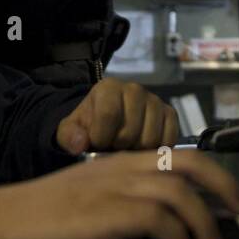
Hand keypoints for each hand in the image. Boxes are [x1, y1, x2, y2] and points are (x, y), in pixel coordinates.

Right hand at [0, 150, 238, 238]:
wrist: (8, 219)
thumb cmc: (46, 214)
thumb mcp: (94, 196)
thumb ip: (127, 199)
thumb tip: (169, 225)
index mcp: (122, 160)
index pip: (179, 154)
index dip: (214, 174)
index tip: (232, 199)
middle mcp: (123, 166)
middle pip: (190, 162)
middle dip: (225, 186)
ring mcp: (116, 186)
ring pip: (180, 191)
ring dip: (205, 222)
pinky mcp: (108, 211)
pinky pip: (159, 218)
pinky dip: (178, 237)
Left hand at [55, 77, 179, 153]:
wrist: (107, 124)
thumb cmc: (89, 127)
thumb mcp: (70, 131)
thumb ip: (69, 136)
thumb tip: (80, 144)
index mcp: (109, 87)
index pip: (108, 114)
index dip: (101, 137)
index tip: (96, 143)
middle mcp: (134, 89)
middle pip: (130, 131)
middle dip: (118, 146)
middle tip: (113, 145)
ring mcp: (155, 101)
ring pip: (149, 139)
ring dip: (136, 151)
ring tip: (127, 146)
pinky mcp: (170, 114)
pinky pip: (168, 139)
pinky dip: (155, 150)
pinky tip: (142, 148)